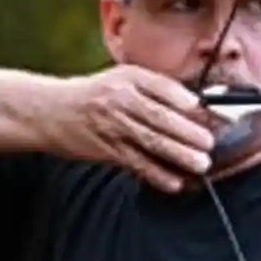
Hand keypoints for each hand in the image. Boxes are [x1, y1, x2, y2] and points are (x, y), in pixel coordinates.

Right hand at [53, 65, 214, 192]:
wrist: (51, 111)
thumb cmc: (96, 94)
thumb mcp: (123, 79)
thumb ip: (156, 88)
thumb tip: (196, 106)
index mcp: (130, 78)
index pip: (163, 87)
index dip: (187, 101)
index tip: (207, 113)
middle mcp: (121, 100)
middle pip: (160, 117)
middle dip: (188, 132)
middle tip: (209, 143)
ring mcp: (113, 126)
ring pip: (150, 142)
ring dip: (178, 155)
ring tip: (201, 164)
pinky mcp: (106, 150)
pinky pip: (136, 163)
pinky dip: (156, 174)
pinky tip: (174, 182)